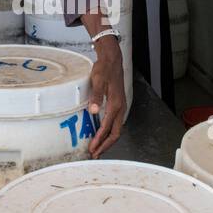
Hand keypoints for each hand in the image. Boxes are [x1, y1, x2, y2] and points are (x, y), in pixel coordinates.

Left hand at [87, 36, 125, 156]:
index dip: (100, 140)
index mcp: (116, 104)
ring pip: (116, 128)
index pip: (107, 128)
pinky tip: (102, 133)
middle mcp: (120, 107)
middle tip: (95, 154)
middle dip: (106, 145)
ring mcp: (121, 106)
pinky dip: (109, 131)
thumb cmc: (104, 69)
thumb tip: (94, 111)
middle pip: (116, 133)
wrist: (112, 59)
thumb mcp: (98, 80)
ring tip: (99, 148)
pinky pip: (115, 122)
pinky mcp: (118, 103)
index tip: (92, 149)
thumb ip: (96, 96)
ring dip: (108, 140)